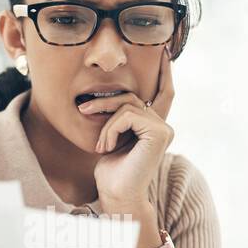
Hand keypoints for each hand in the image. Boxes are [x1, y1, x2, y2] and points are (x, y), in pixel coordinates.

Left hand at [88, 46, 174, 208]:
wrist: (116, 195)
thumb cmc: (110, 172)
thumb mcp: (112, 136)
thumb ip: (119, 116)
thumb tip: (111, 94)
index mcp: (154, 126)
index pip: (163, 93)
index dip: (164, 72)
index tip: (162, 51)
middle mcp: (163, 125)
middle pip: (131, 96)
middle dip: (104, 102)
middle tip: (83, 109)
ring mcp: (164, 128)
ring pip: (126, 104)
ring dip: (104, 121)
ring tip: (99, 144)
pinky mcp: (159, 133)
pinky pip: (127, 115)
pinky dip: (110, 128)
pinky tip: (107, 146)